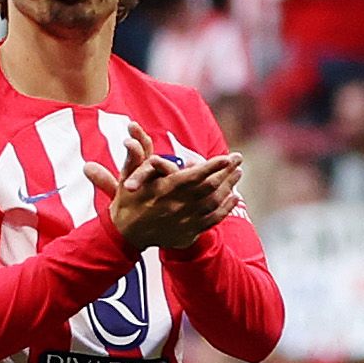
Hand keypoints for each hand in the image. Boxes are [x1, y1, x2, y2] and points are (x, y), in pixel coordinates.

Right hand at [105, 130, 240, 255]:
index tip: (227, 158)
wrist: (126, 235)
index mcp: (164, 190)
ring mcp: (185, 220)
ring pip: (214, 202)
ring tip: (237, 173)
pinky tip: (233, 197)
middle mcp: (177, 205)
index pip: (194, 176)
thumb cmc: (127, 201)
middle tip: (238, 158)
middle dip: (227, 171)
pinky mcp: (189, 232)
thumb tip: (132, 127)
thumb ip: (136, 153)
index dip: (213, 166)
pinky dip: (226, 208)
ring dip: (229, 186)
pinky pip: (214, 219)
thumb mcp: (127, 177)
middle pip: (210, 187)